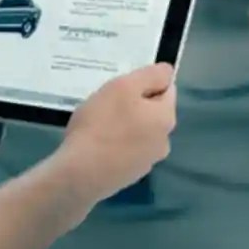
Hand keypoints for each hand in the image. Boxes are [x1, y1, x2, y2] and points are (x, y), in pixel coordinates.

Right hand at [56, 63, 176, 201]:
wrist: (80, 174)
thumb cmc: (101, 124)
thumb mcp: (123, 87)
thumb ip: (150, 76)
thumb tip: (168, 72)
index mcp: (166, 118)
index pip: (167, 89)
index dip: (145, 82)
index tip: (121, 85)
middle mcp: (163, 142)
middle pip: (152, 112)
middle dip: (134, 105)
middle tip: (107, 102)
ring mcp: (147, 162)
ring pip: (139, 132)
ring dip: (125, 125)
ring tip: (98, 124)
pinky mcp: (129, 176)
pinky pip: (126, 151)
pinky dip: (116, 144)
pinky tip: (96, 144)